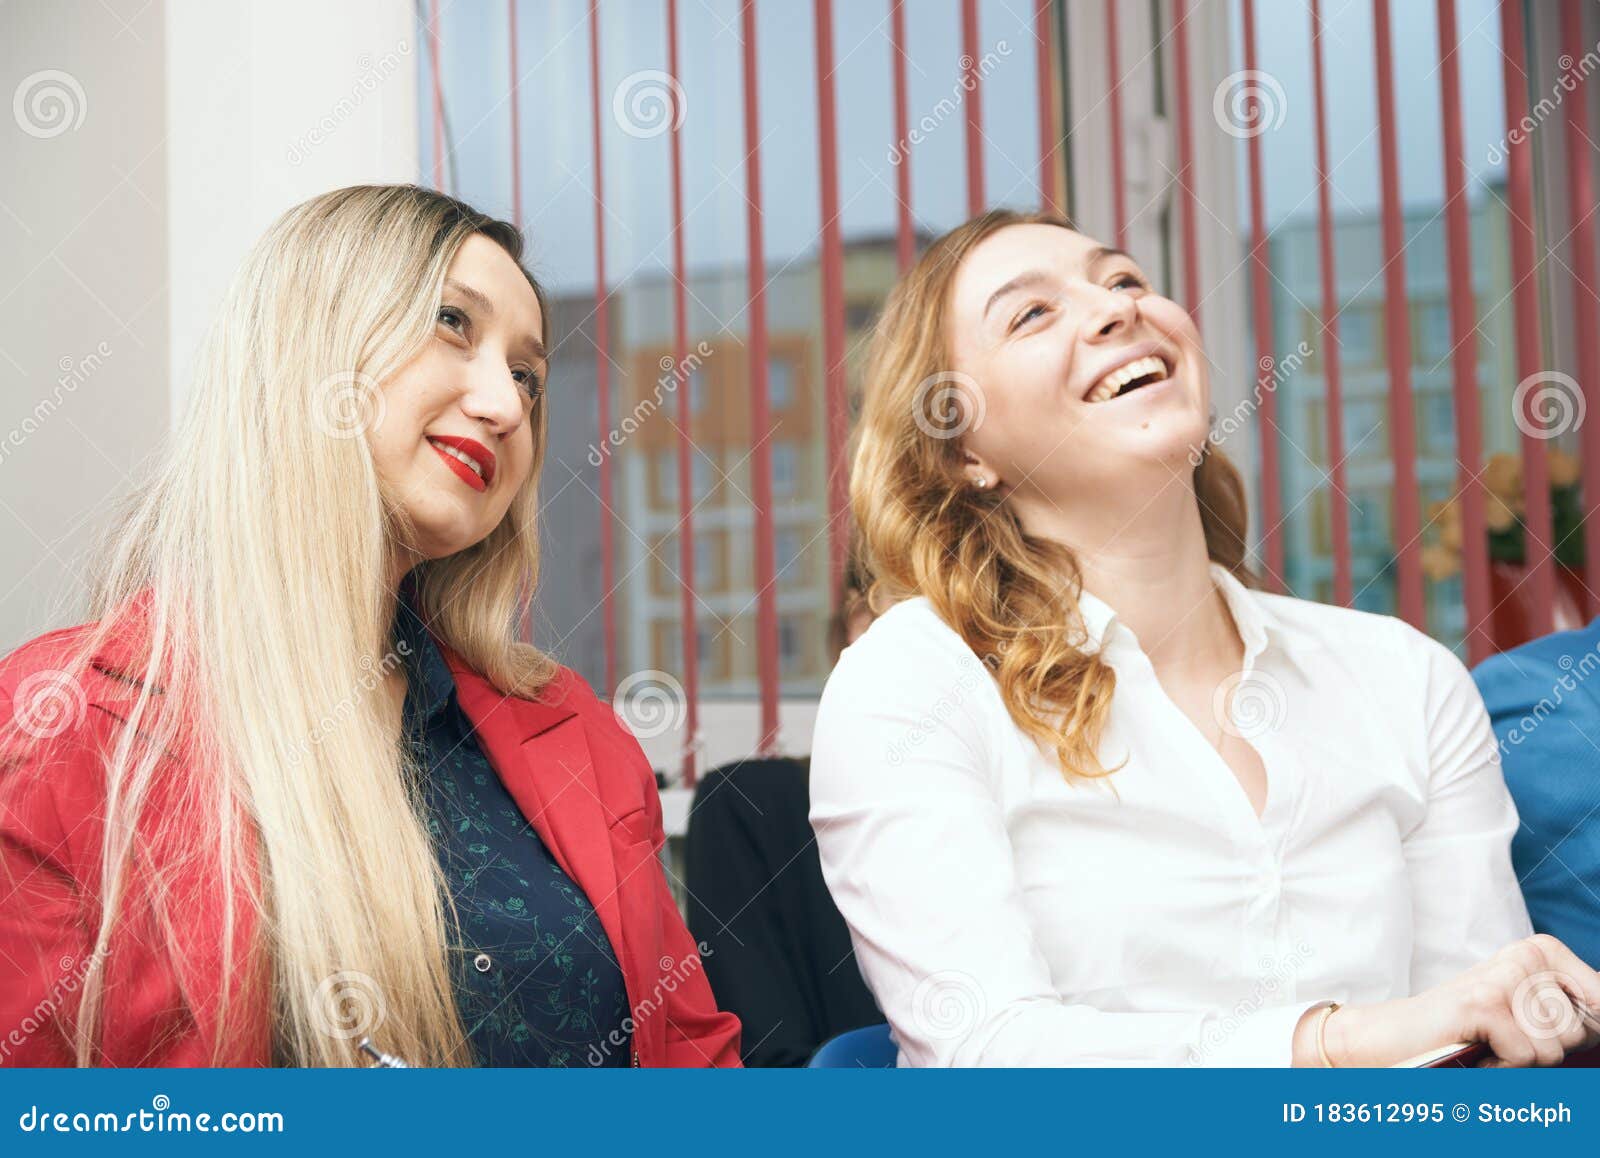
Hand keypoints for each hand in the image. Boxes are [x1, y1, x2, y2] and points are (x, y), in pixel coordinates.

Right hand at [1302, 934, 1599, 1066]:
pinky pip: (1526, 1057)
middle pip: (1577, 1032)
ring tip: (1487, 1043)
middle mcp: (1525, 956)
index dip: (1583, 1030)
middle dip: (1543, 1050)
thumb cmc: (1466, 1033)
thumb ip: (1573, 1016)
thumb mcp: (1528, 1017)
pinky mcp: (1483, 1003)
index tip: (1532, 1030)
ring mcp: (1503, 977)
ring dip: (1519, 1059)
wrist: (1395, 1037)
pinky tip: (1473, 1049)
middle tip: (1500, 1037)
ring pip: (1554, 1049)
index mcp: (1540, 952)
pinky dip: (1499, 1066)